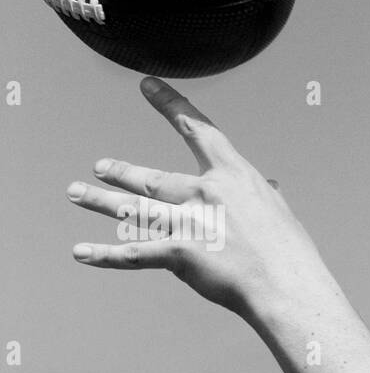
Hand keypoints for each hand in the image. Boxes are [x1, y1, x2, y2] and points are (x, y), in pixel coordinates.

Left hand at [67, 77, 327, 319]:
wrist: (288, 286)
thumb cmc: (291, 254)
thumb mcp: (280, 213)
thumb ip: (267, 195)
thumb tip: (272, 184)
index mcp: (234, 177)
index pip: (198, 130)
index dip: (171, 104)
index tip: (147, 85)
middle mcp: (206, 193)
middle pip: (153, 179)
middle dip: (122, 172)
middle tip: (99, 167)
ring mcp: (190, 223)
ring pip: (133, 209)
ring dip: (100, 201)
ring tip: (76, 193)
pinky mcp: (180, 254)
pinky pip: (134, 254)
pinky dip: (105, 255)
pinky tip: (81, 252)